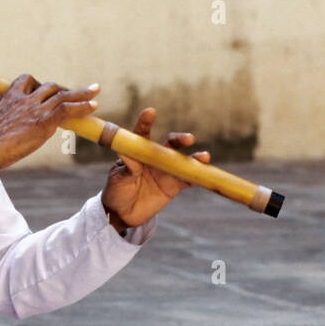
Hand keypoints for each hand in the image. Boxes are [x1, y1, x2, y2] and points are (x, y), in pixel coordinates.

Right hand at [0, 74, 99, 169]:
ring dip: (81, 94)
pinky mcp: (45, 122)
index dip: (37, 84)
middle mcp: (26, 99)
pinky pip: (68, 109)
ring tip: (95, 91)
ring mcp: (37, 109)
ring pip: (63, 95)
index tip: (43, 90)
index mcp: (10, 96)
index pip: (27, 81)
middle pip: (49, 87)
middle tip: (74, 93)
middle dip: (62, 89)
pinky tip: (94, 105)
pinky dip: (83, 106)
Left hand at [102, 107, 210, 228]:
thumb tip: (125, 151)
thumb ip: (127, 165)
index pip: (143, 133)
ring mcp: (167, 170)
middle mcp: (156, 157)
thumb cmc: (117, 190)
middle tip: (189, 139)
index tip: (150, 112)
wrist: (123, 213)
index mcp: (140, 151)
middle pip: (171, 144)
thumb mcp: (119, 177)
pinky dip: (198, 177)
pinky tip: (206, 174)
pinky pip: (189, 180)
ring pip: (184, 161)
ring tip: (204, 157)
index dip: (146, 122)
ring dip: (195, 158)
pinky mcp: (174, 185)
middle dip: (180, 139)